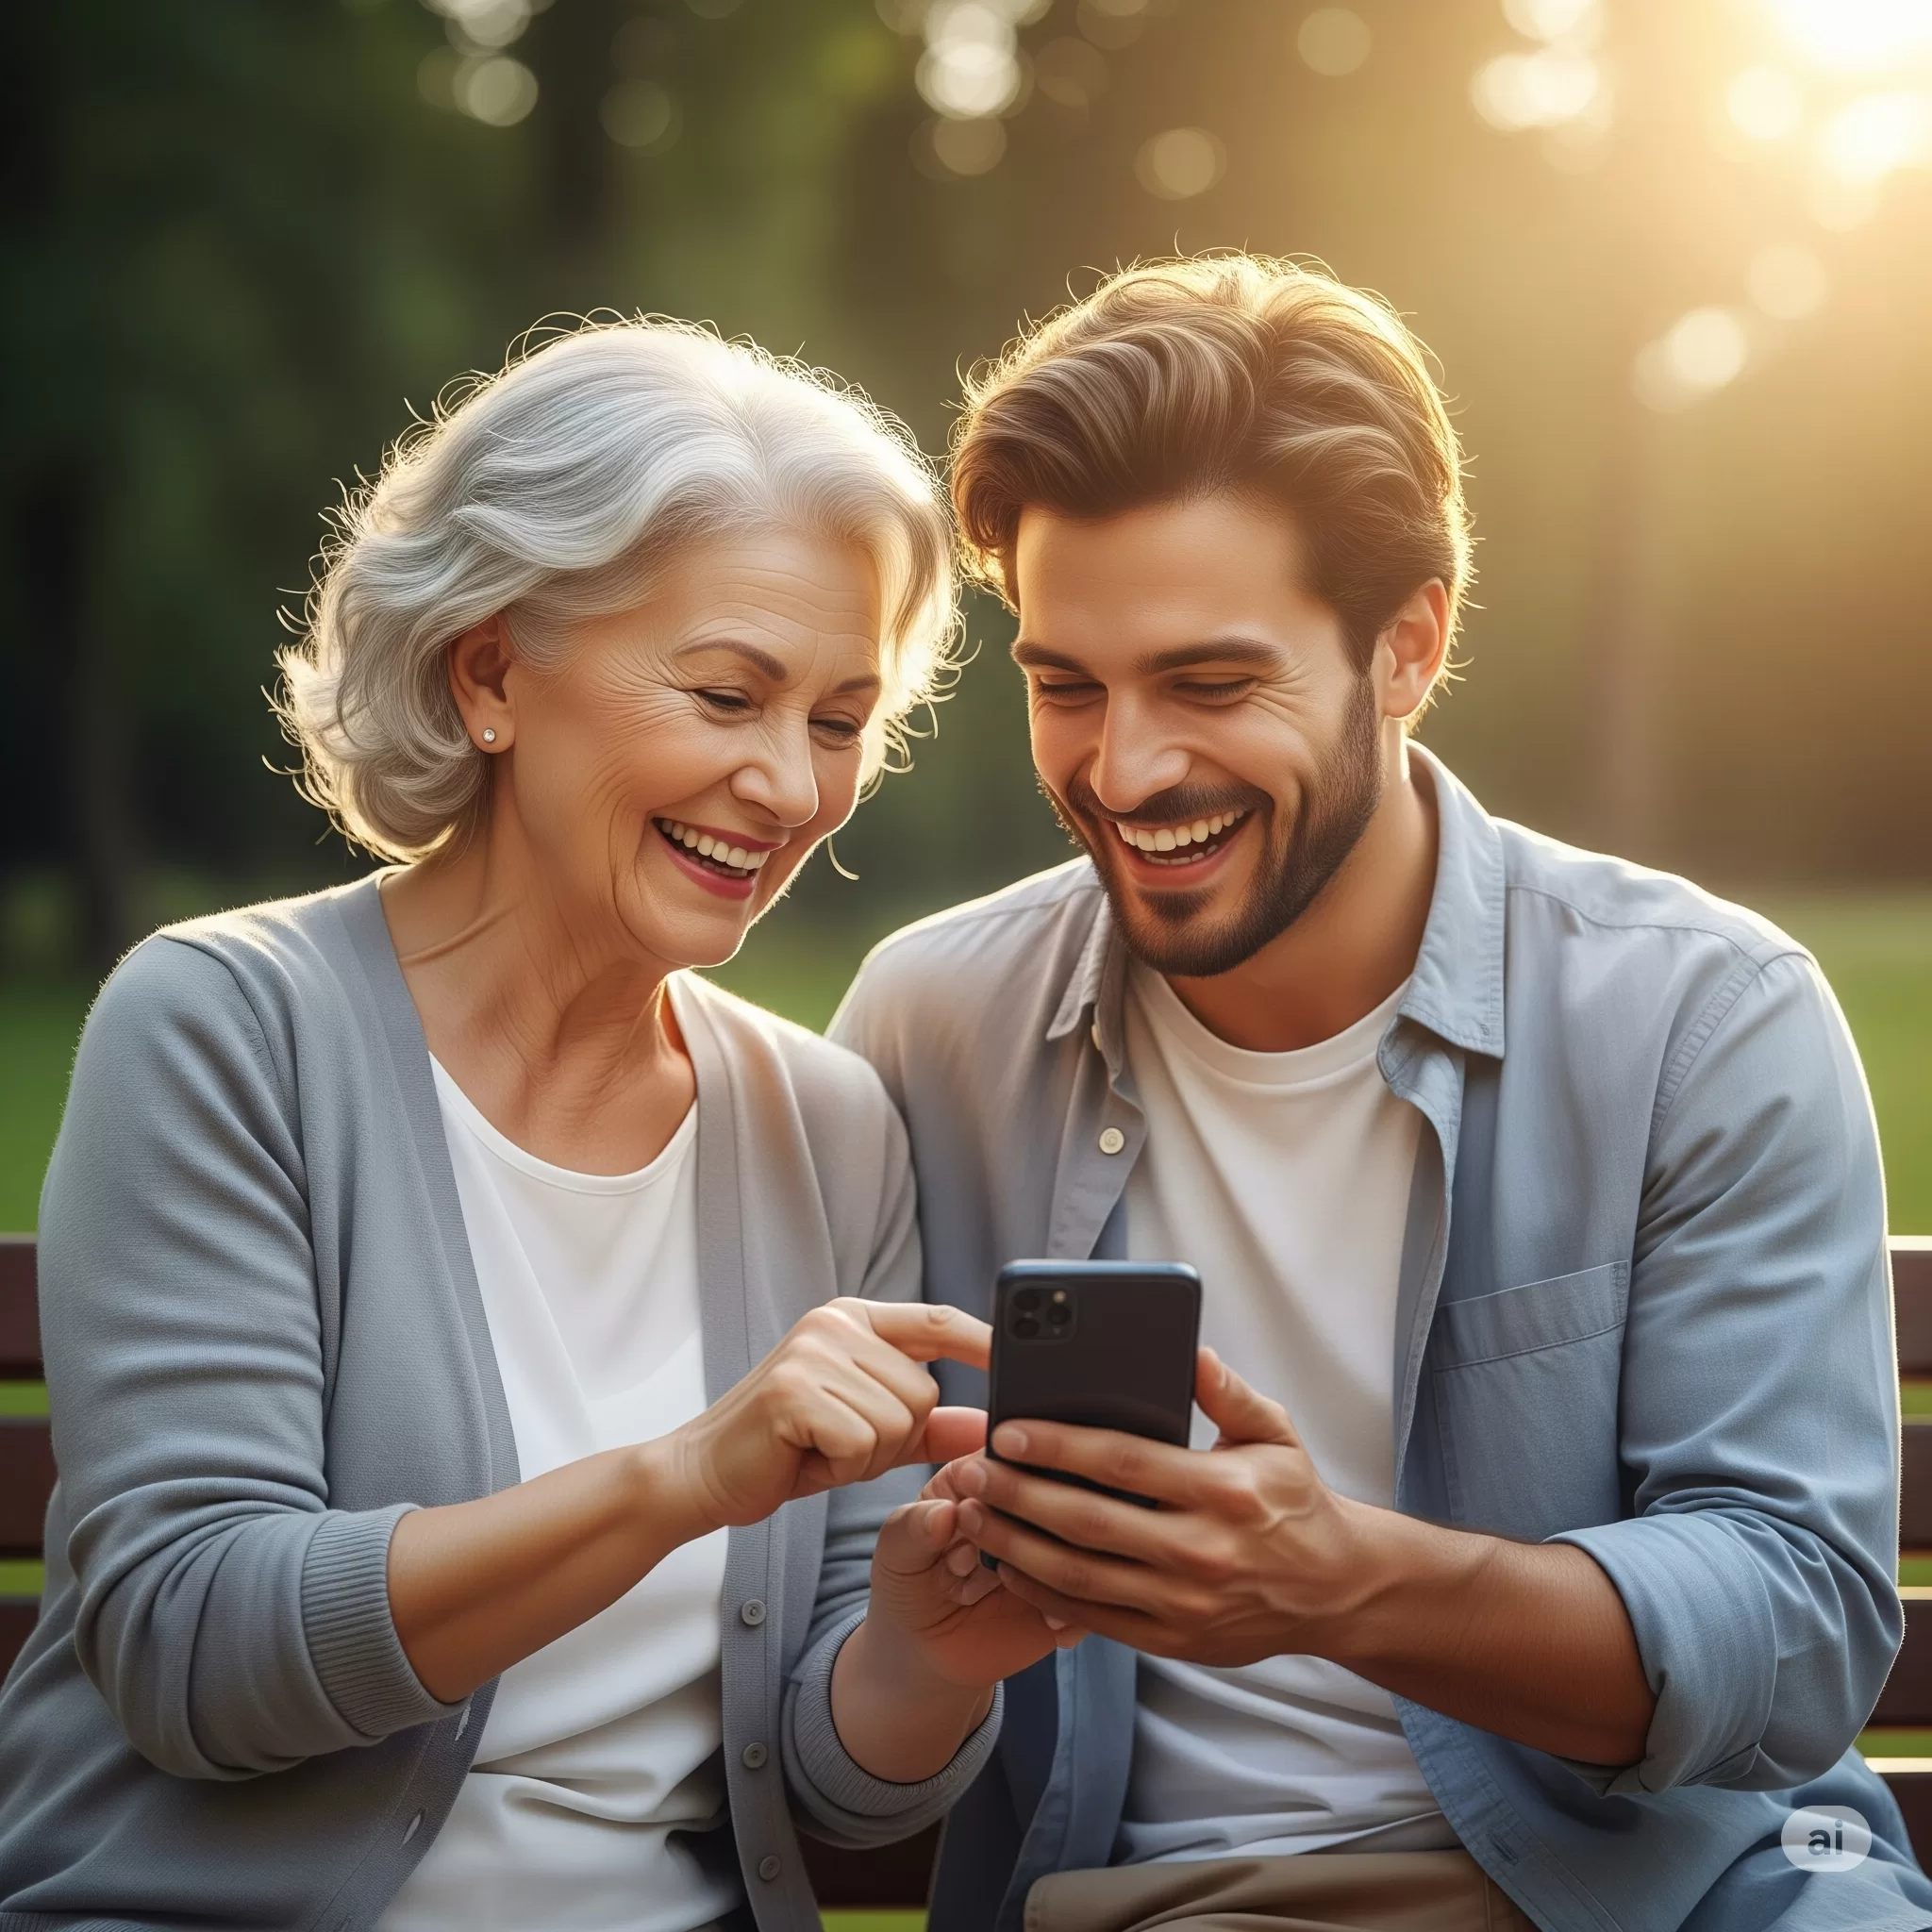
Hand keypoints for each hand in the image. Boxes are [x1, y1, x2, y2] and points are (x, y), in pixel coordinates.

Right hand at [666, 1299, 990, 1538]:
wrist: (704, 1473)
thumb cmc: (789, 1450)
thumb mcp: (869, 1433)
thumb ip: (929, 1426)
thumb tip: (989, 1428)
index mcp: (855, 1320)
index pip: (938, 1320)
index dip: (984, 1341)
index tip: (1021, 1360)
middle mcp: (835, 1323)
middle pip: (924, 1391)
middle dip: (895, 1438)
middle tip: (840, 1444)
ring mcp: (812, 1352)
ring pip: (899, 1421)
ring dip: (867, 1457)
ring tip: (820, 1450)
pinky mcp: (794, 1391)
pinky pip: (865, 1443)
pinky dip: (844, 1468)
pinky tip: (806, 1459)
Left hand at [830, 1454, 1084, 1783]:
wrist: (927, 1651)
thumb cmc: (910, 1584)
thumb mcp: (896, 1553)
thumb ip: (912, 1528)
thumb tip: (945, 1513)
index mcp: (986, 1472)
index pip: (1012, 1455)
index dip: (993, 1485)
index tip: (962, 1517)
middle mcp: (1031, 1503)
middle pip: (1055, 1495)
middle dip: (1010, 1538)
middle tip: (965, 1566)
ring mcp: (1059, 1548)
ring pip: (1080, 1545)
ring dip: (1034, 1575)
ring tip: (982, 1594)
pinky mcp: (1077, 1594)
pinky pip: (1094, 1598)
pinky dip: (1064, 1613)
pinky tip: (1033, 1622)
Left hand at [951, 1348, 1364, 1665]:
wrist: (1335, 1591)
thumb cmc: (1295, 1503)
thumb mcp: (1276, 1435)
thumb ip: (1230, 1394)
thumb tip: (1192, 1352)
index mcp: (1223, 1491)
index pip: (1123, 1462)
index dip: (1059, 1445)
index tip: (1009, 1429)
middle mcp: (1200, 1551)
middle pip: (1087, 1521)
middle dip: (1018, 1494)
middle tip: (969, 1471)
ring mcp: (1184, 1603)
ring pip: (1079, 1575)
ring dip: (1015, 1545)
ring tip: (971, 1515)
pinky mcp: (1172, 1640)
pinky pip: (1092, 1617)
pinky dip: (1043, 1593)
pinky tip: (1008, 1565)